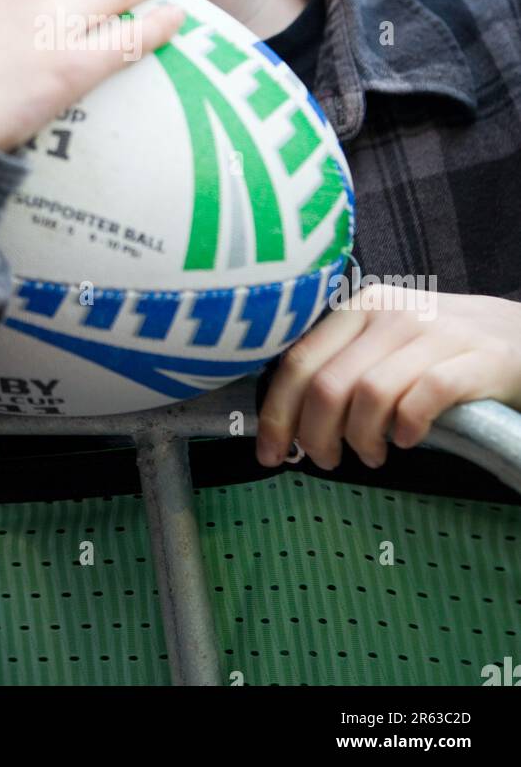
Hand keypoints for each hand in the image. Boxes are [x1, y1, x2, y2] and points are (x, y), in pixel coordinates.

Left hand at [256, 284, 520, 471]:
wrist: (518, 334)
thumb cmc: (438, 348)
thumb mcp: (383, 339)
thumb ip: (339, 365)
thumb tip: (284, 420)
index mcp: (358, 306)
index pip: (298, 361)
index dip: (277, 414)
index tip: (270, 455)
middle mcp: (390, 312)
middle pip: (327, 384)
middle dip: (316, 436)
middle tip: (326, 460)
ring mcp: (434, 332)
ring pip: (370, 394)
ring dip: (361, 439)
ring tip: (372, 454)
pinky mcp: (475, 359)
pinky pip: (425, 396)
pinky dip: (407, 427)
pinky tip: (406, 440)